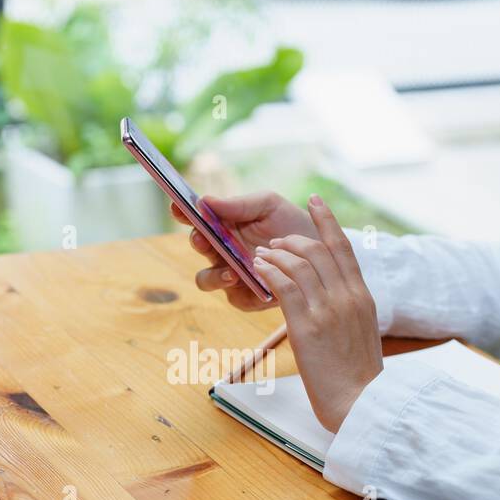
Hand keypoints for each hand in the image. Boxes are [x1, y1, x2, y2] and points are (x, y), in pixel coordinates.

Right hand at [170, 191, 315, 311]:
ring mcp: (231, 276)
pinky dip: (243, 292)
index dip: (182, 213)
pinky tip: (257, 285)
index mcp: (222, 226)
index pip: (195, 219)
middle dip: (197, 242)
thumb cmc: (292, 224)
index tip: (177, 205)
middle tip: (203, 237)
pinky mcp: (247, 298)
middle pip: (198, 248)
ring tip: (232, 271)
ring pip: (206, 279)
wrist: (321, 251)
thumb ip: (238, 204)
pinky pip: (235, 299)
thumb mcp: (268, 206)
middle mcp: (222, 251)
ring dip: (214, 275)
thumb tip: (205, 200)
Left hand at [251, 195, 382, 432]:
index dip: (327, 220)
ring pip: (299, 264)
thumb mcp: (361, 335)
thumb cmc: (358, 377)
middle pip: (318, 250)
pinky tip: (258, 270)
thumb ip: (349, 311)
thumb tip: (335, 301)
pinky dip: (269, 273)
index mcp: (363, 297)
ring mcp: (328, 310)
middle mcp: (348, 297)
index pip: (345, 247)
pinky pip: (284, 287)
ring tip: (260, 256)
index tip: (314, 200)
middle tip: (275, 242)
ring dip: (276, 254)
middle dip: (292, 239)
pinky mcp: (307, 326)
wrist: (360, 404)